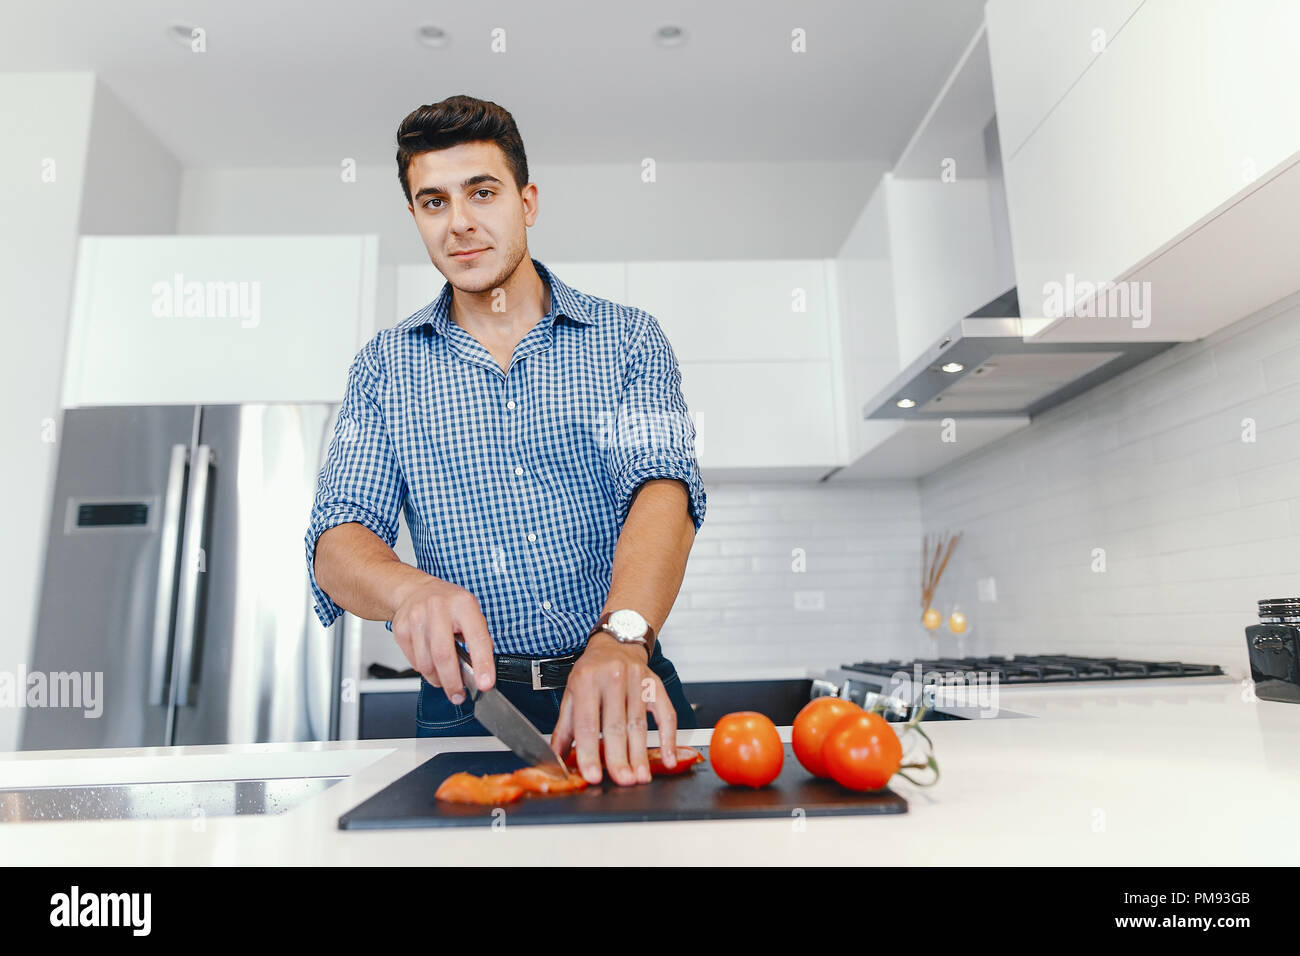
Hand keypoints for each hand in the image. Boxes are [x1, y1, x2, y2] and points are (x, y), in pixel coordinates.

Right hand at [390, 577, 493, 702]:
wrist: (415, 590)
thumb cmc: (449, 605)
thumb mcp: (471, 613)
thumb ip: (478, 640)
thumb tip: (481, 672)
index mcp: (463, 604)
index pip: (476, 638)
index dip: (482, 664)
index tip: (485, 684)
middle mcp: (438, 608)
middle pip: (444, 655)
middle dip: (453, 682)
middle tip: (459, 696)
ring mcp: (416, 618)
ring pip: (426, 664)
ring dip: (438, 679)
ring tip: (445, 677)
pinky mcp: (400, 629)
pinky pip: (414, 662)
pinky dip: (425, 670)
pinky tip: (431, 662)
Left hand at [550, 632, 677, 785]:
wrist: (616, 642)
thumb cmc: (591, 672)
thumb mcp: (571, 694)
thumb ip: (565, 729)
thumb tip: (557, 760)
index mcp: (586, 681)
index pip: (587, 723)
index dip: (589, 751)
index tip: (592, 774)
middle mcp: (612, 678)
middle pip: (616, 725)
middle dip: (619, 757)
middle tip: (623, 781)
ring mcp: (637, 680)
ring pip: (639, 723)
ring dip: (641, 754)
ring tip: (640, 776)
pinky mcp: (655, 685)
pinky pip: (666, 713)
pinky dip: (668, 738)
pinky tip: (667, 757)